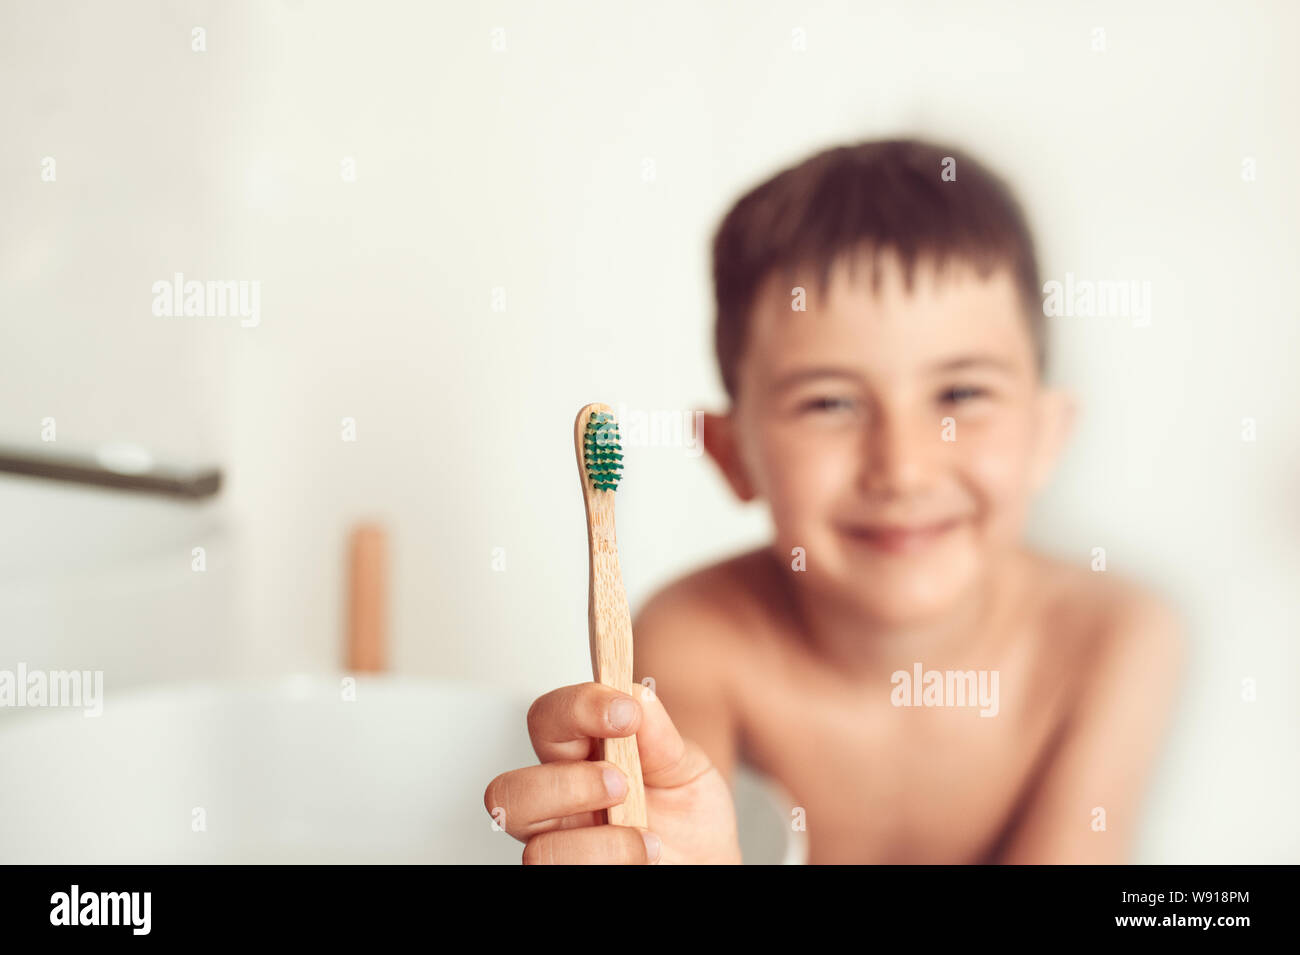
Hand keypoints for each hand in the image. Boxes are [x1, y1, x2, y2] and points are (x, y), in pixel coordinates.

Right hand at [484, 681, 741, 863]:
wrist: (707, 862)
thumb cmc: (688, 815)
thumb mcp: (685, 766)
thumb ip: (659, 733)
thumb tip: (632, 694)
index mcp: (579, 758)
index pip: (547, 719)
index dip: (576, 708)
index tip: (625, 713)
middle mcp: (559, 805)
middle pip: (507, 792)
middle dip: (567, 784)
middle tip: (623, 784)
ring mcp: (563, 849)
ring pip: (537, 852)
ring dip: (601, 842)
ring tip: (646, 837)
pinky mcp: (574, 877)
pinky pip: (565, 875)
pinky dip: (615, 864)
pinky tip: (644, 857)